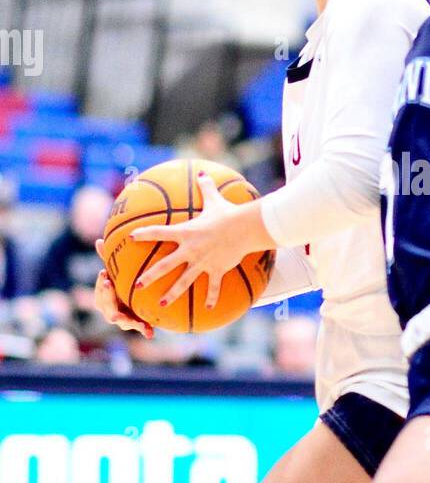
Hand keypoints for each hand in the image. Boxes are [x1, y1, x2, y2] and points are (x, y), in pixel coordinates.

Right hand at [94, 239, 153, 338]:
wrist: (141, 303)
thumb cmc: (125, 285)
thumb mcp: (118, 273)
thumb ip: (108, 259)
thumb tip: (98, 240)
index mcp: (106, 299)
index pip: (99, 293)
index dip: (100, 284)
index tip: (104, 273)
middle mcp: (111, 311)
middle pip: (106, 306)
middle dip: (107, 295)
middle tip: (109, 284)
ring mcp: (123, 320)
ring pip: (119, 319)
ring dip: (122, 316)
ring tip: (123, 315)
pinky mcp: (137, 324)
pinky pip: (140, 328)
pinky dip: (144, 329)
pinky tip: (150, 332)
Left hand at [130, 173, 252, 310]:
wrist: (245, 228)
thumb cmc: (228, 213)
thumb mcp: (215, 200)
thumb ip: (205, 188)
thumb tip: (202, 174)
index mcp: (186, 233)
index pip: (159, 233)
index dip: (144, 234)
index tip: (130, 238)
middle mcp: (190, 250)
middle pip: (165, 265)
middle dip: (149, 276)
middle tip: (137, 285)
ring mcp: (202, 262)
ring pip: (183, 281)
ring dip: (172, 293)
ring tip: (161, 303)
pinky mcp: (216, 269)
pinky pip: (212, 287)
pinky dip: (210, 298)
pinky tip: (207, 309)